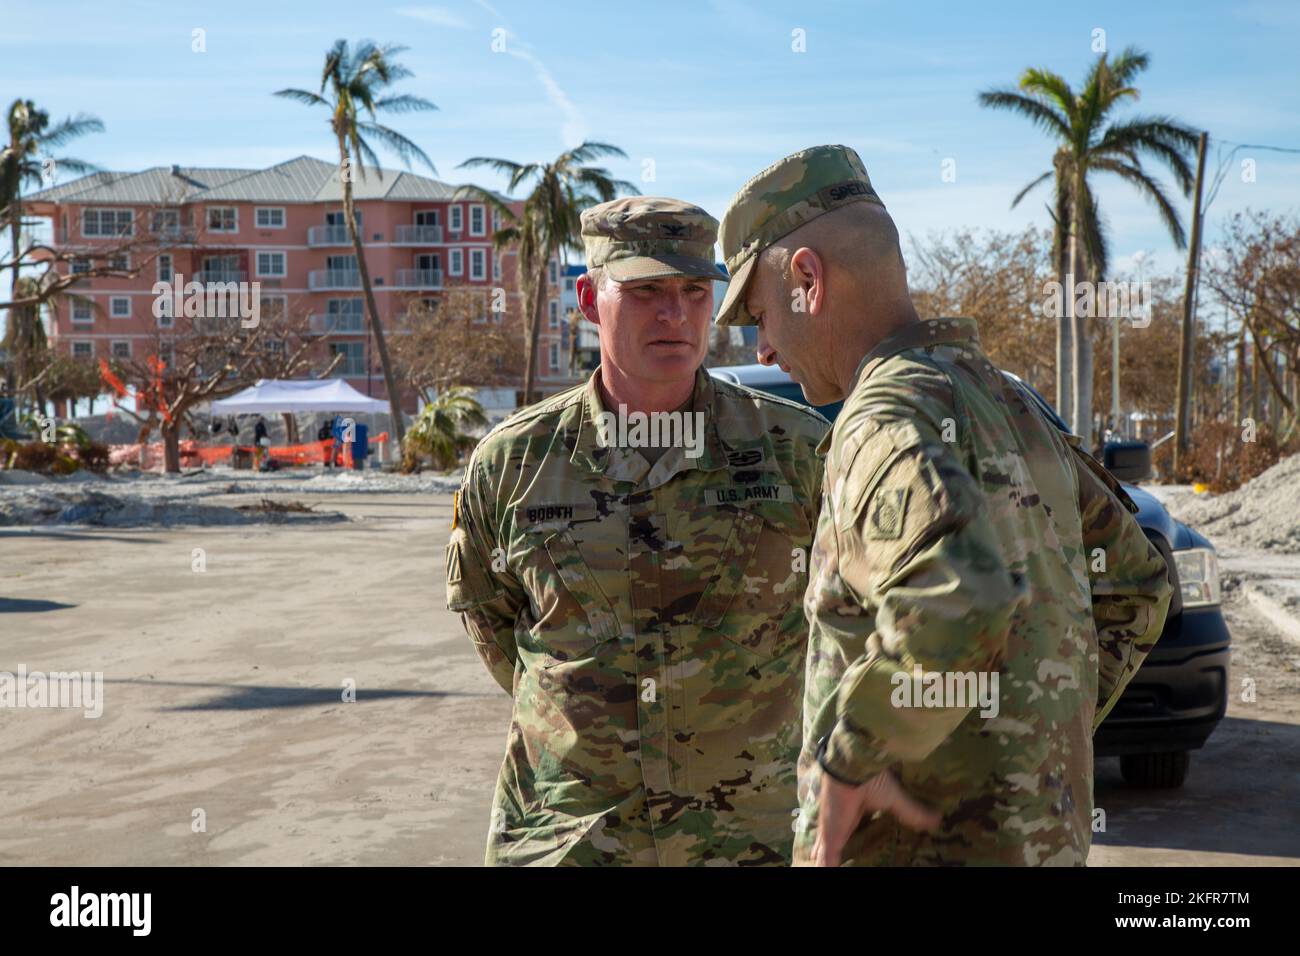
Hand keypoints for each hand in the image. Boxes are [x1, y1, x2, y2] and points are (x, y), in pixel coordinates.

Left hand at [810, 769, 941, 866]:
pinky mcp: (830, 837)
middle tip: (820, 858)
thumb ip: (913, 812)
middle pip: (831, 841)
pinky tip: (819, 869)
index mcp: (852, 812)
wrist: (854, 768)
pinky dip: (824, 865)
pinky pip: (827, 858)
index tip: (835, 844)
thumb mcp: (895, 799)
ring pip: (826, 851)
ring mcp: (832, 831)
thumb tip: (937, 820)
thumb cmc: (871, 779)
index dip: (841, 835)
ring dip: (824, 859)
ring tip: (817, 865)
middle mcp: (839, 822)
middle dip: (826, 849)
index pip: (845, 828)